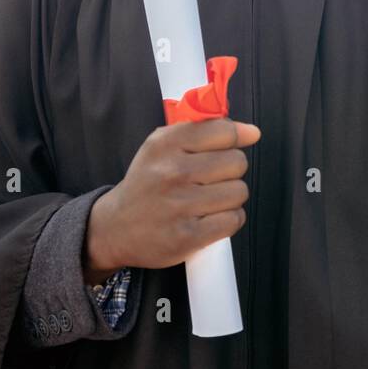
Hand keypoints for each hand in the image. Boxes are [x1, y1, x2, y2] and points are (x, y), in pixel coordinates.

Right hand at [83, 118, 258, 282]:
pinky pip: (233, 220)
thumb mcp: (164, 146)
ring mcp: (179, 205)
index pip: (224, 131)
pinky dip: (228, 219)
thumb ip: (206, 131)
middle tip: (211, 179)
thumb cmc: (148, 182)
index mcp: (166, 144)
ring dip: (230, 197)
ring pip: (239, 192)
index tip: (229, 147)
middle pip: (237, 162)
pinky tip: (211, 217)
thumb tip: (252, 132)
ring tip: (209, 200)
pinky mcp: (187, 236)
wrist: (115, 227)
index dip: (234, 139)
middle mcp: (172, 171)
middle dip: (230, 171)